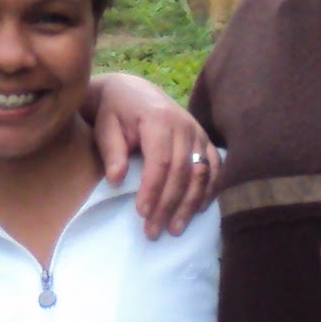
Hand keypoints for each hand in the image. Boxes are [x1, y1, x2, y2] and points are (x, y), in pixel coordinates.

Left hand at [86, 73, 218, 238]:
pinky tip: (199, 210)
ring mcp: (198, 132)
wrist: (131, 90)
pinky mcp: (204, 139)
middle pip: (182, 171)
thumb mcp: (105, 126)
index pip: (160, 161)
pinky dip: (209, 190)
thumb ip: (112, 151)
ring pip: (202, 173)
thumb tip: (116, 180)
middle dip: (169, 204)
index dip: (153, 189)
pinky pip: (215, 167)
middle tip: (154, 231)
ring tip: (176, 228)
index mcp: (159, 119)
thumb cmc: (114, 111)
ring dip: (190, 203)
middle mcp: (184, 125)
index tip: (142, 213)